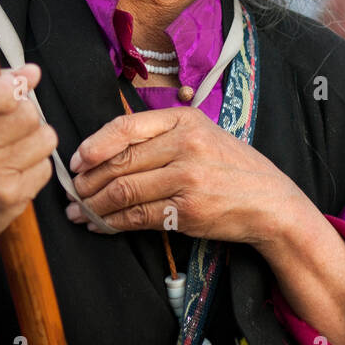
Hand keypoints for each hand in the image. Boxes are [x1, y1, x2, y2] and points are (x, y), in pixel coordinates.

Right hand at [0, 64, 56, 256]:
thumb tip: (32, 73)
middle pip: (25, 112)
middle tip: (7, 126)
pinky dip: (35, 165)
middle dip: (25, 113)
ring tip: (11, 148)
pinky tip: (12, 171)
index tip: (13, 90)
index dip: (8, 87)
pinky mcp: (8, 197)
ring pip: (44, 136)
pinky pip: (46, 165)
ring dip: (35, 139)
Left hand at [67, 106, 306, 246]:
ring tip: (79, 211)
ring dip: (94, 204)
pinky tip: (100, 225)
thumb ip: (161, 134)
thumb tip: (106, 149)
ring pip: (123, 190)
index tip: (77, 160)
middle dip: (88, 180)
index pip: (126, 127)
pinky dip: (112, 223)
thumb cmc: (232, 167)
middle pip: (120, 161)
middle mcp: (185, 145)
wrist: (271, 202)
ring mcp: (186, 178)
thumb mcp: (203, 134)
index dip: (94, 145)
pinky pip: (137, 217)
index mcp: (185, 119)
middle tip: (73, 191)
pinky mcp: (187, 211)